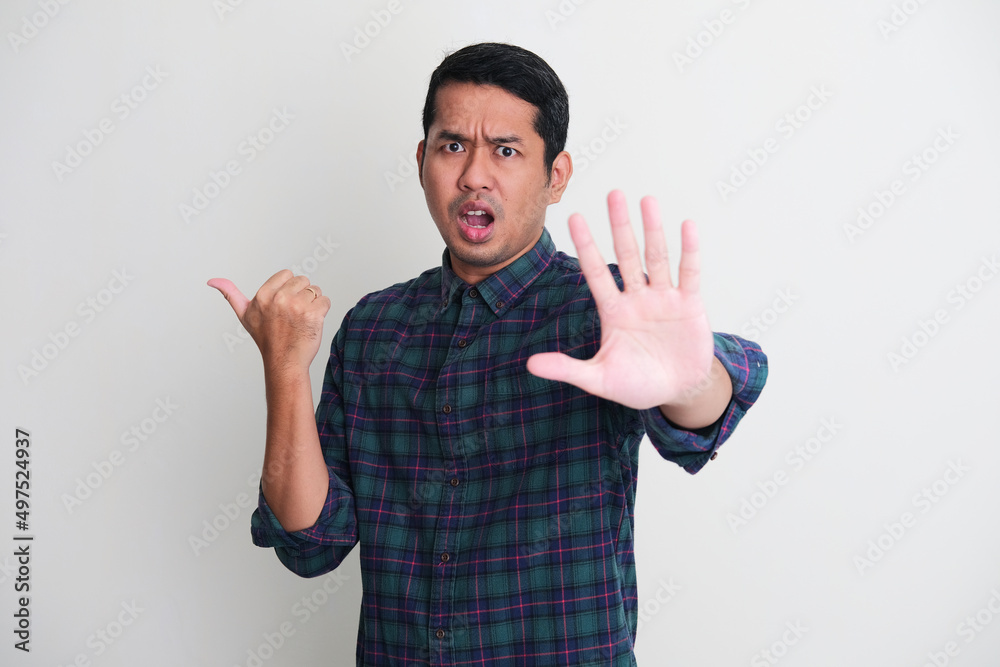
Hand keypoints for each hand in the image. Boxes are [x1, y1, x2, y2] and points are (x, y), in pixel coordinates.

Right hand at [208, 270, 330, 371]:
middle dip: (301, 294)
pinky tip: (311, 323)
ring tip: (301, 319)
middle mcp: (279, 299)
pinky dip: (322, 311)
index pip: (287, 274)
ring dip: (312, 303)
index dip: (288, 288)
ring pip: (315, 290)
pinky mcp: (314, 315)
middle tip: (293, 315)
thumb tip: (212, 281)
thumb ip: (230, 294)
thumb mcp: (244, 315)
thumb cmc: (266, 339)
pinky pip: (326, 301)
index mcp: (263, 295)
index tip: (283, 305)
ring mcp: (297, 307)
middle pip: (303, 280)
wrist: (284, 362)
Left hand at [526, 190, 715, 410]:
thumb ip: (568, 369)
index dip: (586, 246)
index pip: (595, 272)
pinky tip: (687, 226)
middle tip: (613, 193)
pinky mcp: (689, 305)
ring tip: (647, 200)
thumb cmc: (638, 385)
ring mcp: (663, 298)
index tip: (575, 217)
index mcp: (613, 312)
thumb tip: (530, 365)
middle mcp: (636, 298)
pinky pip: (688, 273)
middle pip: (626, 255)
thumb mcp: (600, 378)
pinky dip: (688, 251)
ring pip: (656, 257)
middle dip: (619, 225)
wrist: (678, 392)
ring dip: (652, 229)